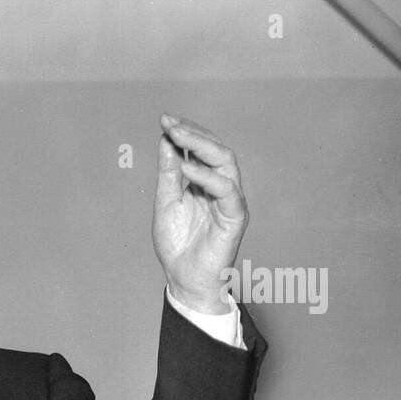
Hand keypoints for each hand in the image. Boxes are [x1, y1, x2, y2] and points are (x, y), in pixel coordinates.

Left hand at [152, 114, 247, 314]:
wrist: (184, 280)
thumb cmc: (177, 246)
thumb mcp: (166, 203)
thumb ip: (169, 173)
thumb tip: (167, 139)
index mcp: (206, 183)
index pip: (201, 149)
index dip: (185, 132)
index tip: (165, 119)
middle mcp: (222, 188)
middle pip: (216, 150)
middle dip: (193, 133)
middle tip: (170, 122)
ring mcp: (231, 201)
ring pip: (226, 162)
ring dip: (201, 146)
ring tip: (178, 136)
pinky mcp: (236, 217)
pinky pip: (227, 190)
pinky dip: (207, 177)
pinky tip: (187, 169)